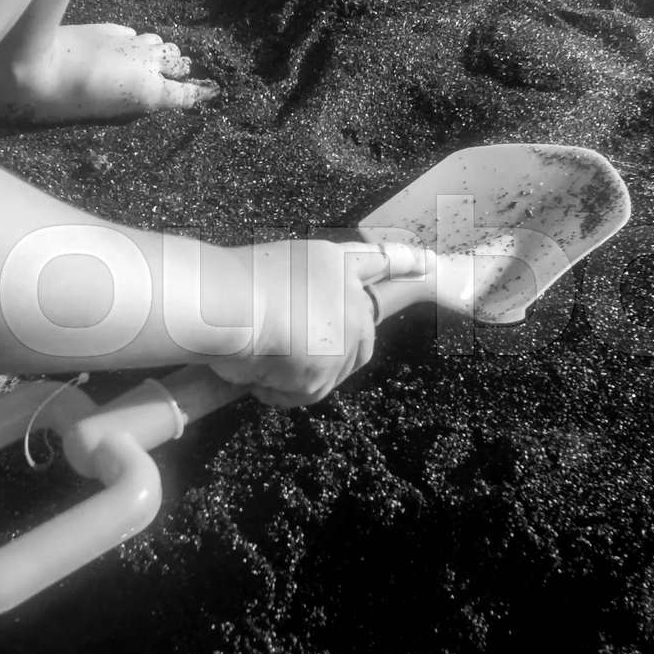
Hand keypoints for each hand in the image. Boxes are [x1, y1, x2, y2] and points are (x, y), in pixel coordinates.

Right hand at [210, 240, 429, 407]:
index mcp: (331, 262)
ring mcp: (343, 335)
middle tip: (293, 353)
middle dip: (335, 353)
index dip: (403, 262)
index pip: (377, 260)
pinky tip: (256, 372)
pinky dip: (278, 390)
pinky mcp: (328, 371)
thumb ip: (300, 295)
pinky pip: (304, 393)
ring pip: (332, 369)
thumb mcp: (272, 274)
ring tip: (262, 356)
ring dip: (299, 372)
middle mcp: (348, 297)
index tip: (428, 262)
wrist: (224, 305)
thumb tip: (297, 331)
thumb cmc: (232, 284)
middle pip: (360, 336)